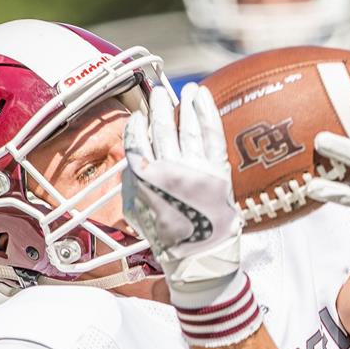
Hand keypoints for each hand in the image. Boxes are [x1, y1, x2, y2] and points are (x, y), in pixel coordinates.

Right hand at [122, 84, 243, 308]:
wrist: (199, 258)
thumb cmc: (167, 237)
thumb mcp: (136, 211)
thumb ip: (131, 181)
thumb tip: (134, 154)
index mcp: (144, 180)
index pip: (136, 141)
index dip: (135, 126)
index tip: (137, 117)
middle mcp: (168, 170)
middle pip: (162, 128)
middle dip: (159, 107)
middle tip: (158, 93)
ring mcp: (195, 169)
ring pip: (187, 127)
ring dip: (184, 104)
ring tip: (184, 90)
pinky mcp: (217, 171)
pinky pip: (212, 134)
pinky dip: (207, 112)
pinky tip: (203, 97)